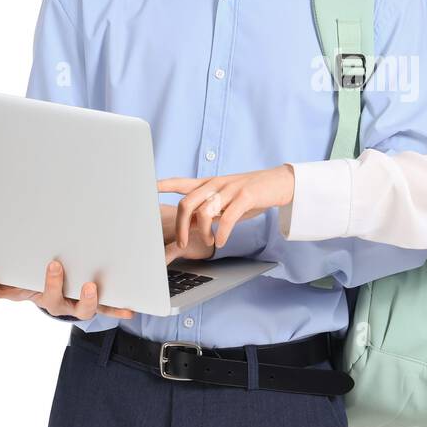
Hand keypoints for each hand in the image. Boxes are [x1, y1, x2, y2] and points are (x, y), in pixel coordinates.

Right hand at [0, 259, 134, 319]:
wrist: (63, 294)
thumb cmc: (39, 281)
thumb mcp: (21, 280)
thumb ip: (0, 284)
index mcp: (37, 295)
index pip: (18, 293)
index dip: (6, 288)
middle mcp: (57, 304)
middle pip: (55, 301)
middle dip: (54, 285)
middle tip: (55, 265)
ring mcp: (77, 305)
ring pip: (84, 309)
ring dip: (88, 299)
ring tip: (90, 286)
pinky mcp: (97, 305)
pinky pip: (108, 310)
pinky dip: (118, 310)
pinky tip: (129, 310)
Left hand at [158, 165, 294, 250]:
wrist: (279, 183)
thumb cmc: (250, 194)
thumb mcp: (226, 200)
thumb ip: (208, 209)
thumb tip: (191, 225)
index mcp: (209, 184)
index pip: (181, 183)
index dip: (163, 185)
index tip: (148, 188)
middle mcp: (216, 184)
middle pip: (187, 203)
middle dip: (181, 227)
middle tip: (182, 244)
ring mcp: (230, 189)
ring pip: (205, 211)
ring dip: (203, 233)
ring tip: (209, 242)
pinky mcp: (245, 196)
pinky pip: (227, 217)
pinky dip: (221, 233)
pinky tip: (220, 241)